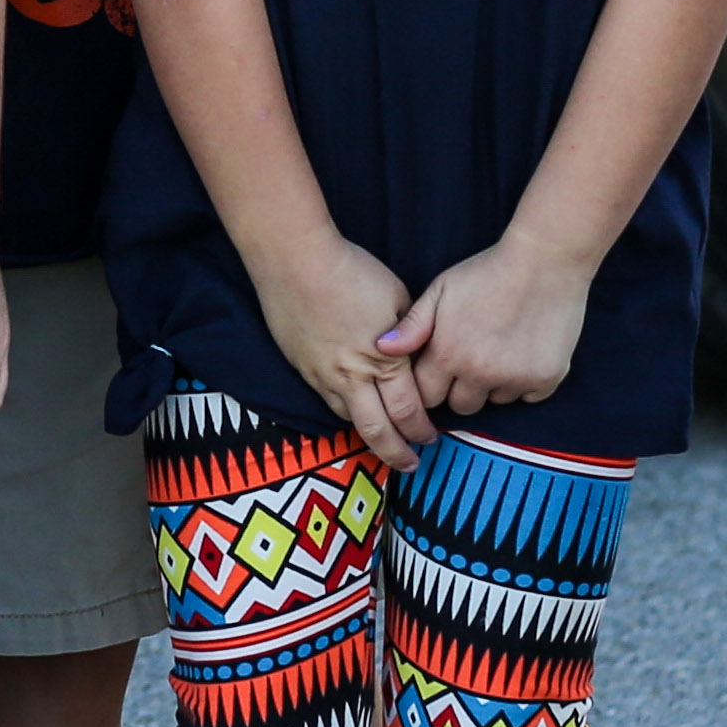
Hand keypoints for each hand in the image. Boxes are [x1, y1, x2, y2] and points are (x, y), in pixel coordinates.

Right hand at [262, 233, 433, 471]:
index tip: (431, 437)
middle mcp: (353, 377)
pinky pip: (328, 401)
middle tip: (411, 465)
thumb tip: (415, 354)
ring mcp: (323, 376)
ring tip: (385, 444)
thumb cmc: (352, 272)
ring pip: (349, 421)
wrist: (295, 261)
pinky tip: (355, 411)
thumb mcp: (398, 298)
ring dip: (370, 437)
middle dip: (398, 453)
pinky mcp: (303, 369)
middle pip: (378, 431)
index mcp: (384, 360)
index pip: (408, 411)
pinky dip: (346, 414)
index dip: (422, 430)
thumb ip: (411, 334)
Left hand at [384, 232, 591, 421]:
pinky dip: (525, 382)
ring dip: (494, 385)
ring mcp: (514, 379)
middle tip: (472, 358)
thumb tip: (381, 348)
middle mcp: (479, 374)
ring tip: (501, 349)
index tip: (439, 370)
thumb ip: (412, 325)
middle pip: (461, 406)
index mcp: (448, 354)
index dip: (430, 384)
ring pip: (495, 401)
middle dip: (461, 388)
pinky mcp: (545, 378)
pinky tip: (524, 352)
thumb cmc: (488, 271)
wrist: (544, 260)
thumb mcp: (442, 290)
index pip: (426, 396)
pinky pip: (528, 397)